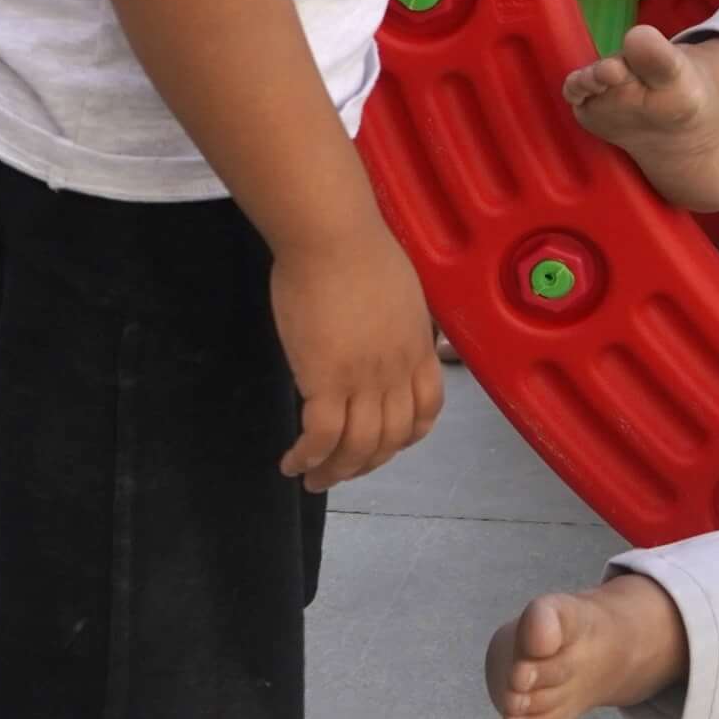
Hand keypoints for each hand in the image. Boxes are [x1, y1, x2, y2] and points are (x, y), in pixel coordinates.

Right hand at [271, 222, 445, 488]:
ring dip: (335, 472)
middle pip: (392, 438)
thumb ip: (394, 319)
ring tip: (313, 480)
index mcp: (417, 348)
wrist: (332, 238)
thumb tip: (380, 328)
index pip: (426, 408)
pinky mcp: (325, 379)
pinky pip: (321, 436)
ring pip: (358, 446)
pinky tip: (292, 462)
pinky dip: (308, 457)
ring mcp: (364, 379)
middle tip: (340, 473)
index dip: (408, 436)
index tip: (386, 444)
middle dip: (367, 464)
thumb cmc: (358, 250)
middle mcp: (396, 371)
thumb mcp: (398, 289)